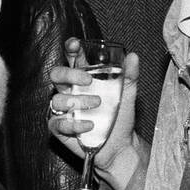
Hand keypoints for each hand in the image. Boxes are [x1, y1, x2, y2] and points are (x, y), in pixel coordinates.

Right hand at [47, 36, 142, 189]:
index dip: (70, 49)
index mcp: (83, 79)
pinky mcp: (59, 128)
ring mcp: (63, 110)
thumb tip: (133, 56)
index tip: (74, 45)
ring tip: (96, 106)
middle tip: (88, 81)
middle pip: (56, 75)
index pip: (72, 59)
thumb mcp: (127, 95)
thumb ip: (129, 76)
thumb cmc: (120, 118)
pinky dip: (74, 124)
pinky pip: (57, 122)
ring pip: (57, 99)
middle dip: (69, 74)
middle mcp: (70, 92)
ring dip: (78, 102)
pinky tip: (89, 126)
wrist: (120, 145)